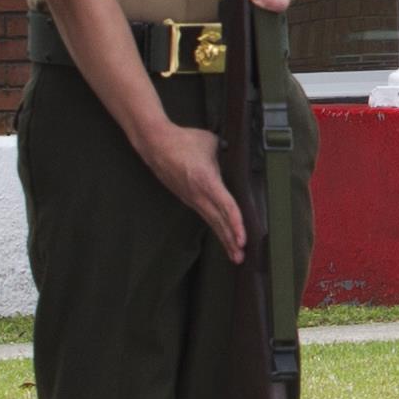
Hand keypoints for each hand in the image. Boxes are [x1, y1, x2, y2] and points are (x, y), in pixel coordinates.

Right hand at [150, 122, 248, 254]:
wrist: (156, 144)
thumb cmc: (184, 141)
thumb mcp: (212, 142)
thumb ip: (227, 151)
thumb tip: (236, 152)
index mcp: (207, 181)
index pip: (226, 206)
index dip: (236, 223)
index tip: (242, 239)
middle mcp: (199, 195)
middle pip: (218, 222)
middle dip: (230, 240)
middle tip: (241, 257)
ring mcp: (191, 198)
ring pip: (211, 221)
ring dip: (223, 237)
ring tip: (234, 254)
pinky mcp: (187, 198)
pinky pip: (204, 215)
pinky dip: (215, 226)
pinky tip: (221, 234)